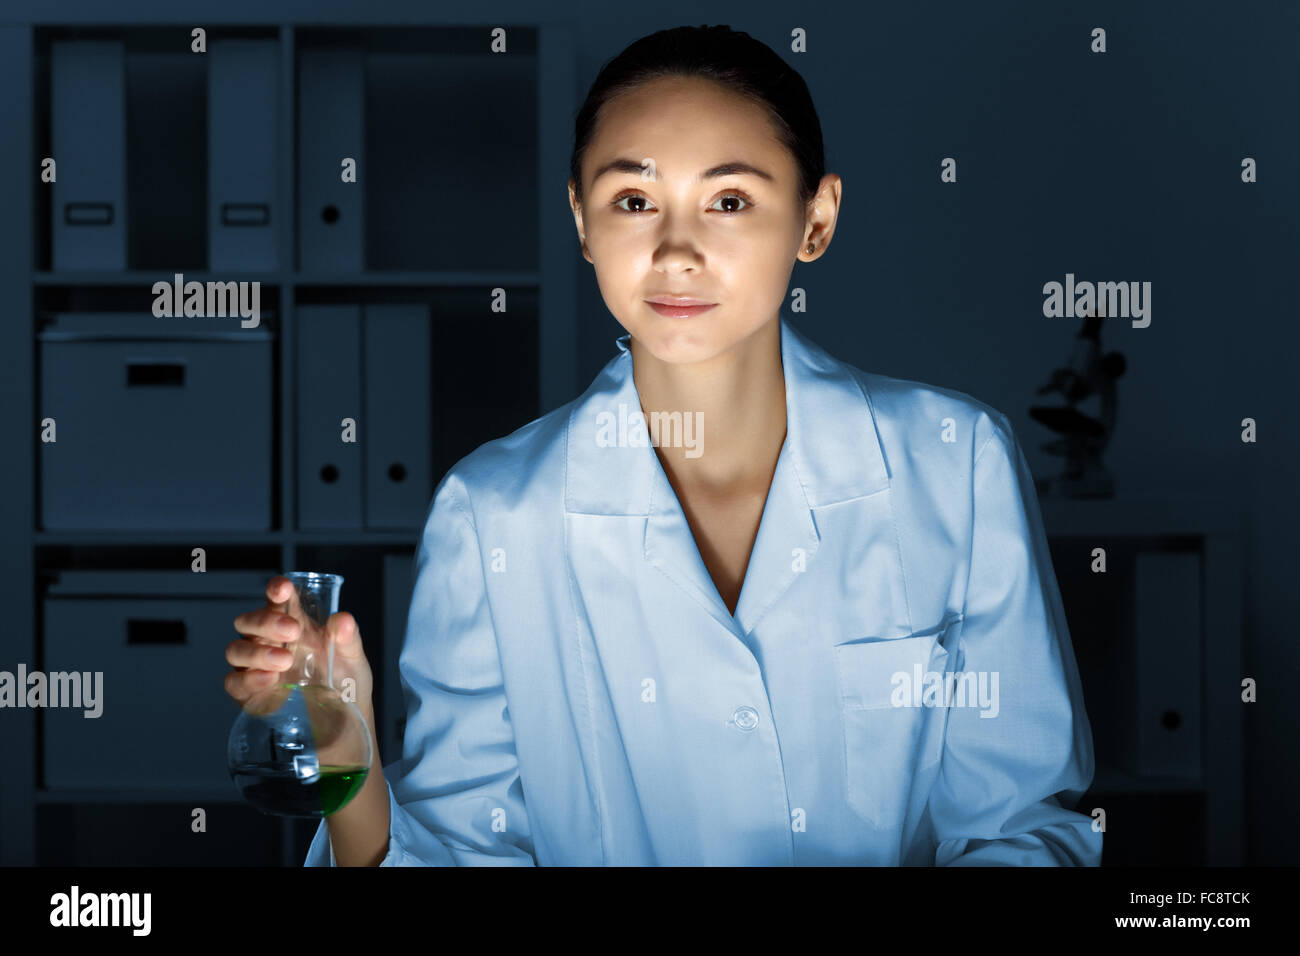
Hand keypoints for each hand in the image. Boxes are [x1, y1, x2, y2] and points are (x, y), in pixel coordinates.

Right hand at [226, 575, 374, 719]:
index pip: (277, 600)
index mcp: (294, 624)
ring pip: (236, 650)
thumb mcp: (353, 658)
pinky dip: (248, 680)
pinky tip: (270, 680)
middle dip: (265, 621)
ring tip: (284, 661)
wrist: (343, 721)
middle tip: (292, 630)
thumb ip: (348, 638)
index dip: (276, 590)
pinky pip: (234, 683)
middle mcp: (269, 641)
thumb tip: (343, 619)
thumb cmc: (345, 682)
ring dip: (257, 652)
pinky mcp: (250, 694)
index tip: (281, 588)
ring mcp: (256, 667)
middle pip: (249, 622)